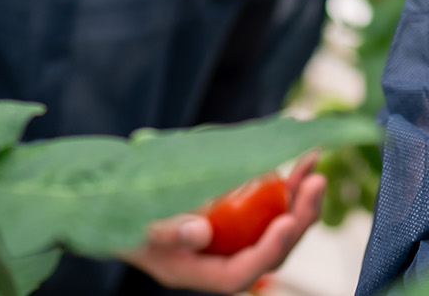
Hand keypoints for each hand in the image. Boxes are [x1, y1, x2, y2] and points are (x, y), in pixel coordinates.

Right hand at [121, 152, 324, 293]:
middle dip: (298, 217)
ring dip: (297, 195)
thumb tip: (200, 232)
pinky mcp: (233, 215)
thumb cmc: (120, 215)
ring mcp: (229, 237)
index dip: (267, 252)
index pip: (239, 274)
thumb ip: (166, 231)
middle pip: (268, 250)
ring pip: (274, 224)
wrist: (112, 201)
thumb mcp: (135, 224)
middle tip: (316, 182)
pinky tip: (296, 155)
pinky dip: (284, 181)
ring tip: (312, 161)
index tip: (287, 222)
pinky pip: (266, 203)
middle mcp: (218, 258)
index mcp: (195, 271)